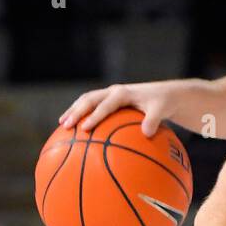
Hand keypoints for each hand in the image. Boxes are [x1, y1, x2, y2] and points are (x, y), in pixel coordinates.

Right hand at [59, 81, 179, 137]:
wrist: (164, 94)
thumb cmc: (162, 103)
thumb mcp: (162, 110)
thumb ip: (154, 120)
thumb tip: (147, 133)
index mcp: (123, 93)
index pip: (105, 105)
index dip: (94, 116)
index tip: (85, 128)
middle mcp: (113, 91)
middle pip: (89, 99)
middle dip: (76, 111)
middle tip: (65, 125)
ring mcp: (109, 94)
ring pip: (86, 100)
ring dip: (74, 110)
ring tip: (62, 125)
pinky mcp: (108, 100)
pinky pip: (91, 106)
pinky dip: (81, 114)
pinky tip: (74, 129)